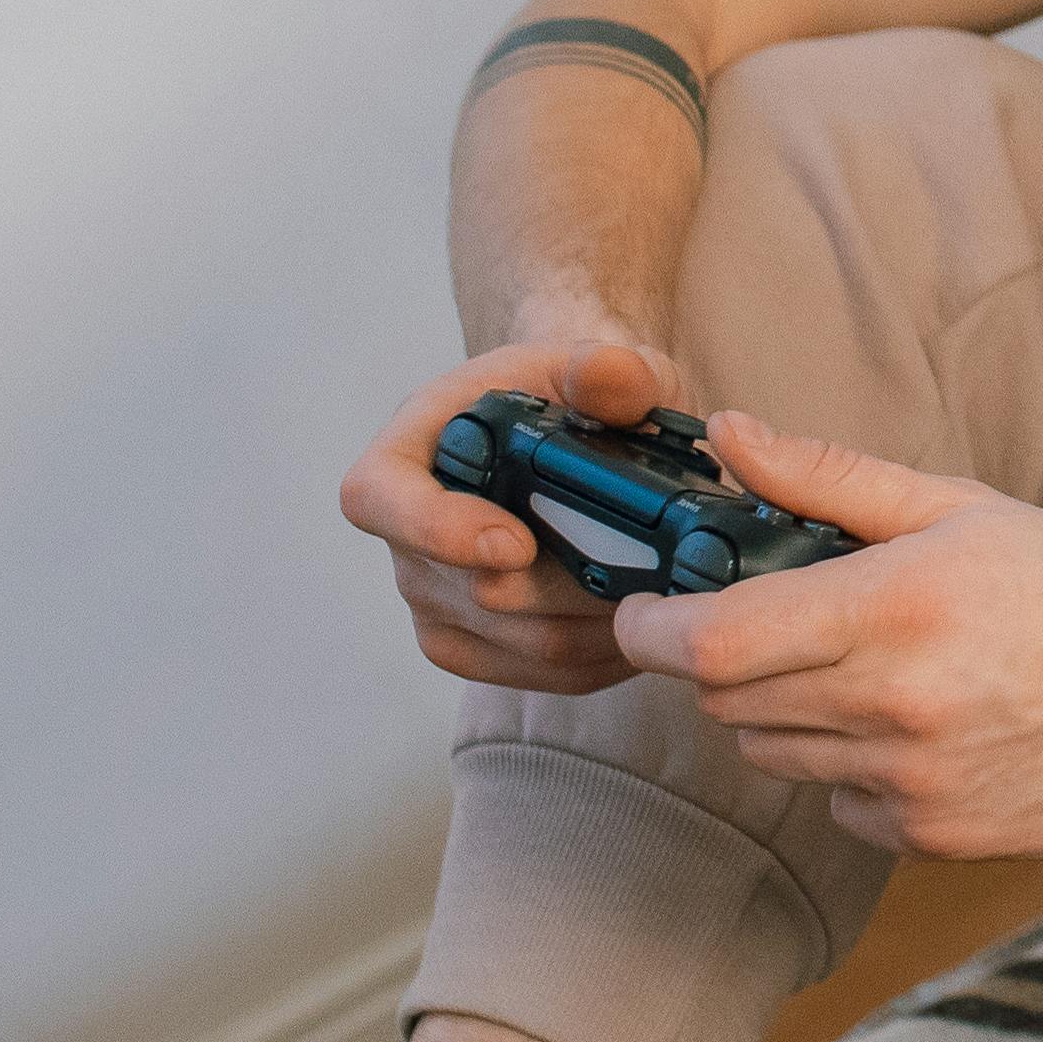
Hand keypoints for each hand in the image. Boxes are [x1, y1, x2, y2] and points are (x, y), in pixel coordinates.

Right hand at [341, 334, 698, 694]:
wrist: (578, 438)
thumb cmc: (577, 398)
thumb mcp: (604, 367)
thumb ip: (610, 368)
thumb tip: (611, 376)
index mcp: (414, 446)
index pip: (378, 497)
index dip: (436, 529)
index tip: (515, 544)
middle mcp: (405, 531)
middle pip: (469, 589)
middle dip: (568, 587)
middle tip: (653, 571)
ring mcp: (432, 594)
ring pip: (514, 641)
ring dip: (595, 627)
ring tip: (664, 595)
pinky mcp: (469, 642)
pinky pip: (532, 674)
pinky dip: (597, 660)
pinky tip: (643, 628)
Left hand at [609, 417, 1042, 858]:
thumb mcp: (962, 508)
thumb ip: (830, 478)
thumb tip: (728, 436)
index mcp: (893, 609)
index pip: (712, 644)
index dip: (653, 631)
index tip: (647, 614)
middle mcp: (894, 706)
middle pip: (728, 704)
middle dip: (726, 663)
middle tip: (777, 628)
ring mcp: (913, 782)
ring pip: (777, 756)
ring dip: (791, 715)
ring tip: (872, 674)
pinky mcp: (937, 836)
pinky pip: (842, 804)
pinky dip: (855, 771)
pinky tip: (925, 731)